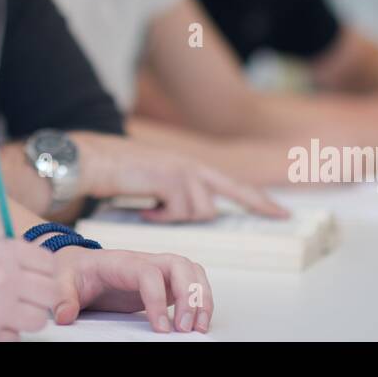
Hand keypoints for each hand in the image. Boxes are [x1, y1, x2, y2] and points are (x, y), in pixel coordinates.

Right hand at [0, 228, 57, 340]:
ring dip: (25, 318)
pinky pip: (11, 339)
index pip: (48, 263)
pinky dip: (2, 334)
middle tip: (28, 299)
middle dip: (42, 297)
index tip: (36, 278)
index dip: (43, 272)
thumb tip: (23, 249)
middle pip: (50, 294)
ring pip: (37, 321)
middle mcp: (2, 280)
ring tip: (4, 313)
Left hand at [51, 246, 213, 333]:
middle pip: (179, 265)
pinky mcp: (165, 282)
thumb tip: (64, 315)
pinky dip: (202, 297)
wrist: (79, 265)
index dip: (157, 299)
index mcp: (122, 261)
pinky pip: (192, 282)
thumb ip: (62, 296)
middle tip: (185, 328)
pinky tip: (199, 320)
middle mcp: (145, 261)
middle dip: (189, 295)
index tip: (161, 328)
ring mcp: (158, 270)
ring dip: (201, 296)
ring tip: (200, 326)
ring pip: (191, 271)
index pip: (149, 272)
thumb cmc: (75, 271)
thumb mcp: (62, 281)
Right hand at [74, 133, 288, 221]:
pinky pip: (176, 213)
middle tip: (275, 215)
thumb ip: (179, 192)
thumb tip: (197, 211)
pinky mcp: (170, 178)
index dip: (259, 200)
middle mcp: (193, 166)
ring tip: (151, 208)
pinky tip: (143, 208)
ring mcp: (183, 170)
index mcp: (192, 166)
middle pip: (225, 196)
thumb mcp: (158, 180)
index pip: (234, 185)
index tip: (282, 212)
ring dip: (174, 217)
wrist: (95, 159)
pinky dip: (159, 217)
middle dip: (240, 207)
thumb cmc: (121, 172)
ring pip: (199, 212)